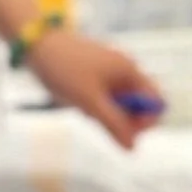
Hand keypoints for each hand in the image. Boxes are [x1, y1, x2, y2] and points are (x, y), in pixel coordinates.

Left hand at [25, 28, 164, 148]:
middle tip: (98, 120)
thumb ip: (114, 125)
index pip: (156, 102)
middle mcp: (124, 69)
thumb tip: (133, 147)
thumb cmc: (64, 70)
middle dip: (123, 119)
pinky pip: (104, 98)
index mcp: (130, 71)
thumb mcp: (90, 102)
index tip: (124, 130)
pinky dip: (95, 105)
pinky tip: (77, 102)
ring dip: (106, 114)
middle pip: (138, 105)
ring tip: (84, 107)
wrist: (35, 44)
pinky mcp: (95, 74)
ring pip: (119, 104)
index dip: (146, 121)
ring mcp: (109, 71)